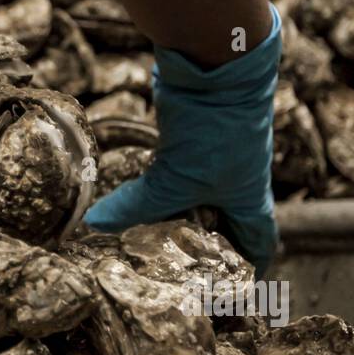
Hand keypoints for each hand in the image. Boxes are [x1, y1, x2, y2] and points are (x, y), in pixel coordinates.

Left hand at [85, 5, 282, 275]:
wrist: (217, 65)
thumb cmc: (214, 129)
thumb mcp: (174, 177)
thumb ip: (136, 206)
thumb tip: (94, 225)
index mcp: (250, 198)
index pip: (258, 242)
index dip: (250, 268)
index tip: (238, 289)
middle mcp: (239, 178)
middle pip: (230, 220)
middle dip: (210, 245)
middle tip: (185, 268)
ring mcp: (220, 153)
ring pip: (204, 193)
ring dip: (184, 212)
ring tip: (156, 235)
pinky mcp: (198, 133)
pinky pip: (184, 168)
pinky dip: (168, 183)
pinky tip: (145, 190)